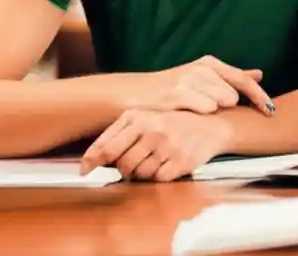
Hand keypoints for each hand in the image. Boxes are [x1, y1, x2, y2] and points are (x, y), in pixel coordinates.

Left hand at [80, 109, 231, 181]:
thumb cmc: (173, 121)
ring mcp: (168, 146)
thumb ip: (115, 135)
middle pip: (122, 164)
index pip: (107, 147)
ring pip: (139, 174)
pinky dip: (159, 175)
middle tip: (136, 161)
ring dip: (143, 172)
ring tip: (155, 159)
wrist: (213, 124)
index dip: (92, 162)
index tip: (84, 171)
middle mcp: (153, 131)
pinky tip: (168, 163)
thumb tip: (86, 164)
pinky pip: (158, 179)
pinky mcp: (181, 161)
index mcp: (139, 117)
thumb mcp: (144, 117)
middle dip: (126, 167)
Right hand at [128, 55, 274, 115]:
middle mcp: (201, 68)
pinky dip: (201, 115)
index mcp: (209, 64)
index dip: (260, 97)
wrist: (130, 95)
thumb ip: (232, 78)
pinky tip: (187, 115)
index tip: (272, 112)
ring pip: (221, 102)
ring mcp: (188, 79)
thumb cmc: (169, 91)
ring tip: (192, 112)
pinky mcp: (176, 93)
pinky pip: (205, 108)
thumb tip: (260, 74)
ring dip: (211, 112)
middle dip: (228, 108)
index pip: (244, 81)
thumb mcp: (202, 79)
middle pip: (234, 95)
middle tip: (207, 112)